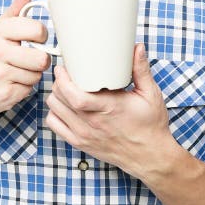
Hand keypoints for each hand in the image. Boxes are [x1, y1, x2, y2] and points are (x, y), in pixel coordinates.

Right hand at [0, 0, 50, 116]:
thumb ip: (14, 11)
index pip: (36, 29)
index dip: (42, 35)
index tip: (37, 39)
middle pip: (41, 58)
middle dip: (40, 60)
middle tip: (30, 59)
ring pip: (36, 75)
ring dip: (30, 75)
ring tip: (16, 71)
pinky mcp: (2, 95)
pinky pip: (28, 90)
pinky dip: (23, 89)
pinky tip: (10, 84)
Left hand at [45, 44, 175, 177]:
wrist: (149, 157)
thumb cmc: (150, 126)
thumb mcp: (150, 95)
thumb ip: (141, 69)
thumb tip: (137, 48)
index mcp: (108, 108)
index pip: (75, 96)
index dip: (63, 80)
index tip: (64, 67)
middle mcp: (92, 123)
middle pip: (60, 99)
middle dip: (59, 82)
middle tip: (66, 73)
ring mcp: (84, 135)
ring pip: (55, 110)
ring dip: (56, 96)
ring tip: (65, 87)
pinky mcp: (80, 143)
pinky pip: (55, 126)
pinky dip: (55, 113)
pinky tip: (65, 106)